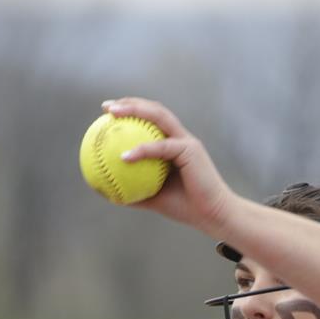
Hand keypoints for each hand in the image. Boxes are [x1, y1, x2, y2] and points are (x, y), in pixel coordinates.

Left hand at [104, 97, 238, 239]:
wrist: (213, 216)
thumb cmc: (186, 208)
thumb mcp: (154, 199)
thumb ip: (134, 192)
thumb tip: (108, 194)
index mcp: (173, 145)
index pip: (152, 119)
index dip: (131, 110)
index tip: (108, 113)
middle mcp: (181, 138)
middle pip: (155, 110)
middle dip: (130, 102)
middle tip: (107, 107)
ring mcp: (187, 142)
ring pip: (160, 117)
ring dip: (136, 110)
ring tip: (113, 113)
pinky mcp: (191, 150)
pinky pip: (162, 147)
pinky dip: (143, 150)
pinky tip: (124, 156)